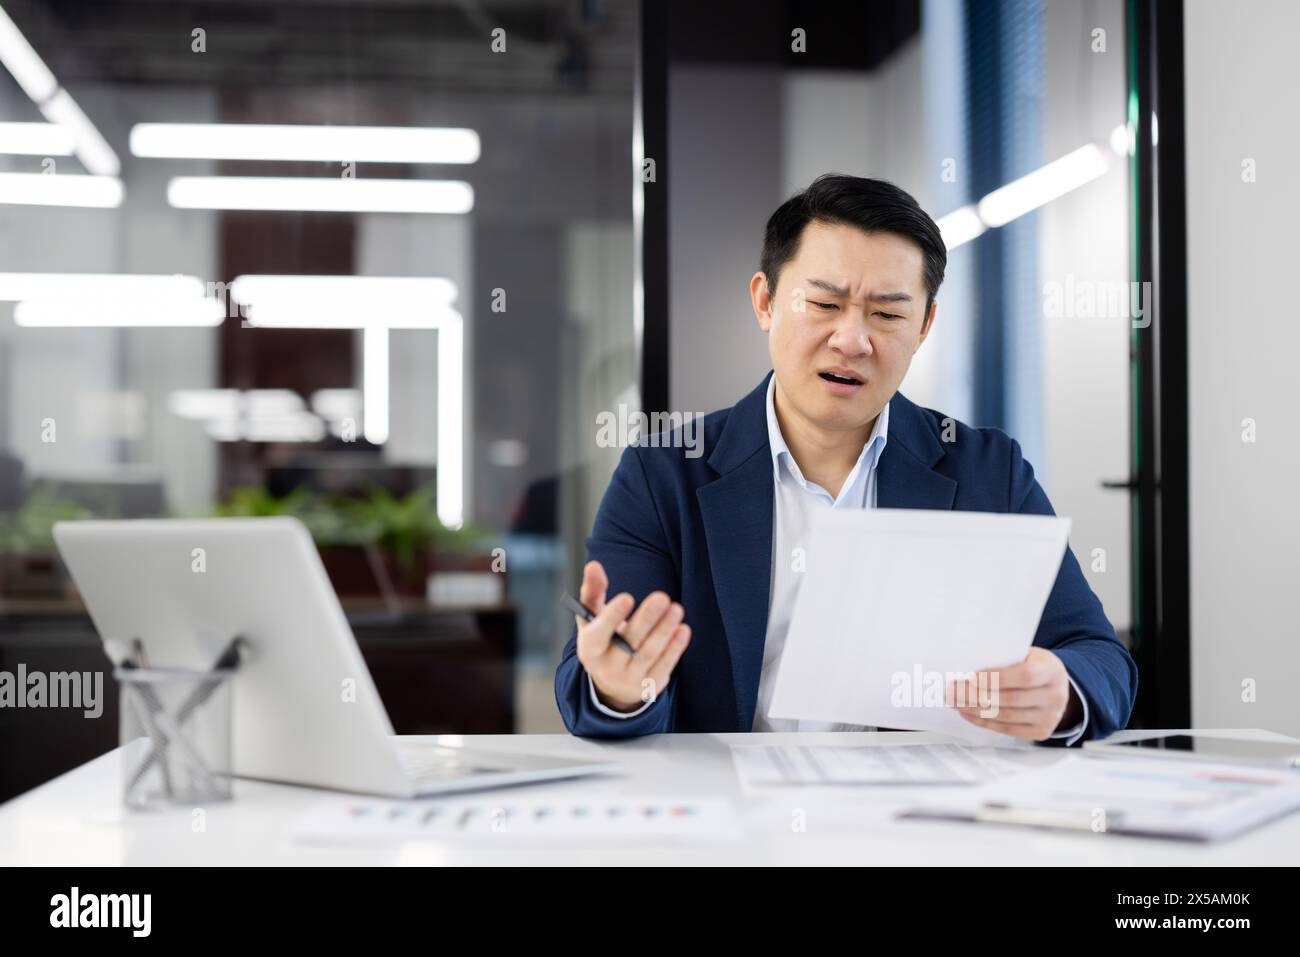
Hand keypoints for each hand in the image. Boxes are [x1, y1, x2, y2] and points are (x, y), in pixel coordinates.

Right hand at [575, 560, 691, 712]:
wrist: (612, 684)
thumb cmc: (602, 640)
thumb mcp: (592, 619)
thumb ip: (593, 592)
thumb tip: (593, 565)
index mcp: (590, 649)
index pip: (598, 635)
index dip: (611, 617)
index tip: (627, 597)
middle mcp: (608, 667)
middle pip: (629, 643)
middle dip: (646, 620)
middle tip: (662, 597)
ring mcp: (630, 679)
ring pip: (649, 653)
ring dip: (664, 630)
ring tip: (676, 609)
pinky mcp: (650, 685)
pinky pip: (664, 666)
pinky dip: (675, 648)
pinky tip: (683, 629)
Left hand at [946, 647, 1081, 741]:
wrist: (1057, 686)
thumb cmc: (1035, 666)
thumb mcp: (1027, 655)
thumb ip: (1005, 659)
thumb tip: (969, 666)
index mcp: (1052, 671)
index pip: (1025, 676)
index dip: (998, 677)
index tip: (972, 677)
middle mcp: (1055, 696)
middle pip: (1012, 699)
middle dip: (977, 695)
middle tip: (954, 691)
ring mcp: (1050, 717)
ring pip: (1007, 716)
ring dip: (976, 710)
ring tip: (956, 702)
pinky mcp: (1041, 732)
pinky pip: (1007, 729)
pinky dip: (984, 722)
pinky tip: (968, 713)